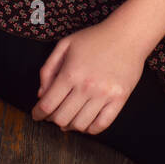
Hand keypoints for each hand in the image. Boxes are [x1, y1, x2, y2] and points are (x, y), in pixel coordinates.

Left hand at [31, 19, 147, 133]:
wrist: (128, 34)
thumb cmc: (95, 38)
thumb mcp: (65, 45)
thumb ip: (48, 69)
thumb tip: (41, 95)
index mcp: (71, 73)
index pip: (48, 104)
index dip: (38, 113)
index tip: (36, 115)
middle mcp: (87, 87)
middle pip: (61, 118)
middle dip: (52, 119)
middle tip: (53, 115)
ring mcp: (104, 95)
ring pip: (80, 125)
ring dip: (70, 126)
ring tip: (68, 120)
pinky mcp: (119, 99)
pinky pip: (101, 125)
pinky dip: (90, 129)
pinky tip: (85, 123)